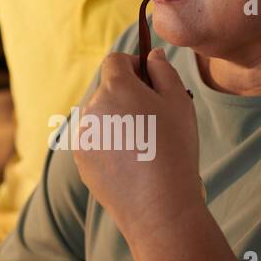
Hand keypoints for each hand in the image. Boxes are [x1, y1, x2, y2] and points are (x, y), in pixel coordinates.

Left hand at [71, 48, 202, 240]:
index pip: (115, 61)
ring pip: (101, 117)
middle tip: (154, 118)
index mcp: (114, 88)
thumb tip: (152, 55)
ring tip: (145, 145)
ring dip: (117, 121)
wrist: (159, 206)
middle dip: (127, 96)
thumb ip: (164, 71)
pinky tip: (133, 162)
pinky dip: (110, 144)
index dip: (134, 66)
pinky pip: (95, 141)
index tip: (150, 81)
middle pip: (107, 90)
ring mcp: (83, 136)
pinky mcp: (81, 160)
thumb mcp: (179, 102)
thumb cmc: (174, 150)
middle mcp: (91, 108)